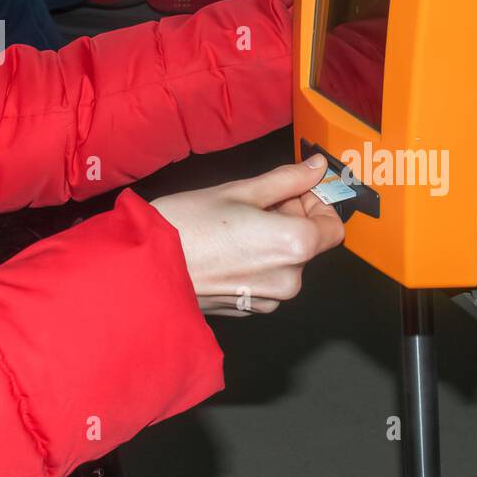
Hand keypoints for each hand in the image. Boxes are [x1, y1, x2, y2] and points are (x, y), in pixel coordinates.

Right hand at [150, 156, 344, 316]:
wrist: (142, 269)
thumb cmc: (186, 226)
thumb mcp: (240, 191)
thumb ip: (286, 180)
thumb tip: (316, 167)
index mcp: (294, 244)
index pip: (333, 227)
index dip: (317, 206)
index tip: (294, 191)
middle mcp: (289, 278)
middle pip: (308, 244)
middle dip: (291, 219)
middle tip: (258, 202)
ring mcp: (268, 299)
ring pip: (286, 263)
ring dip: (273, 242)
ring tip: (236, 225)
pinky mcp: (248, 309)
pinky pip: (266, 281)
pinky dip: (256, 263)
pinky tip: (227, 248)